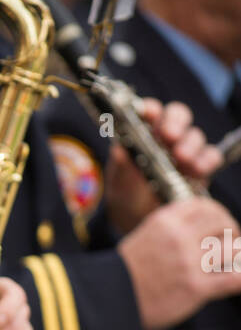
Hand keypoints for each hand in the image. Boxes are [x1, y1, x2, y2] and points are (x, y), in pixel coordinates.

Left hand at [105, 99, 222, 234]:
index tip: (148, 114)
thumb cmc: (125, 193)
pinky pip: (211, 157)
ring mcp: (185, 150)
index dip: (151, 109)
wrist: (137, 220)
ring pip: (195, 136)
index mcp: (144, 131)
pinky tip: (197, 171)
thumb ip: (120, 163)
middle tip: (169, 136)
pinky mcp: (200, 168)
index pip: (151, 111)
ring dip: (190, 144)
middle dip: (175, 123)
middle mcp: (166, 137)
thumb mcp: (118, 180)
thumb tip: (119, 149)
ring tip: (182, 158)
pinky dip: (206, 160)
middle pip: (178, 116)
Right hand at [119, 194, 240, 329]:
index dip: (219, 214)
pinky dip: (240, 279)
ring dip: (237, 255)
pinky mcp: (197, 287)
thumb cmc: (125, 273)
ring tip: (233, 263)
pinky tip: (237, 282)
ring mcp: (190, 262)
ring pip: (234, 249)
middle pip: (223, 224)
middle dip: (232, 233)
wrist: (111, 300)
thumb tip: (199, 231)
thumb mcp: (145, 237)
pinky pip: (234, 278)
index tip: (222, 224)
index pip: (205, 206)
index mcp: (166, 221)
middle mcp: (180, 237)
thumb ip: (172, 230)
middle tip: (233, 243)